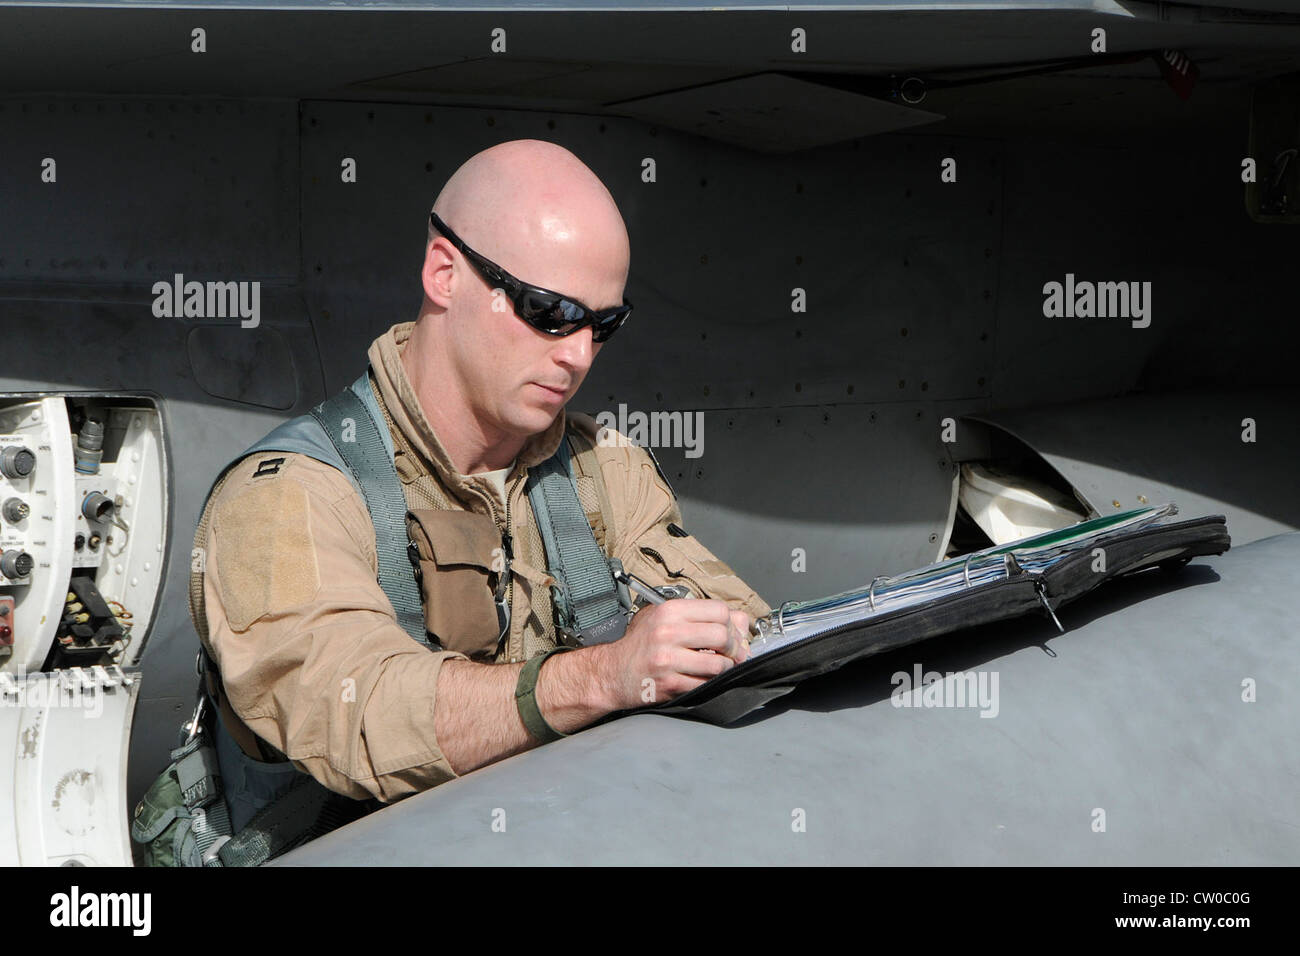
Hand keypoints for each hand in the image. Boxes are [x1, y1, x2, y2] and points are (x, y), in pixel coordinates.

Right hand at [595, 599, 752, 709]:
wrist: (613, 672)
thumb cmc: (640, 644)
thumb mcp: (664, 618)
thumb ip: (701, 616)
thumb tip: (740, 621)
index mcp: (670, 611)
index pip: (719, 610)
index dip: (732, 623)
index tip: (732, 633)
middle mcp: (668, 632)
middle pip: (722, 635)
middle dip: (734, 647)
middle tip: (732, 653)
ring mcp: (668, 659)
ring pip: (718, 664)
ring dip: (725, 668)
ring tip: (719, 667)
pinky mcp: (669, 683)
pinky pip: (704, 684)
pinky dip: (711, 683)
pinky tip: (704, 678)